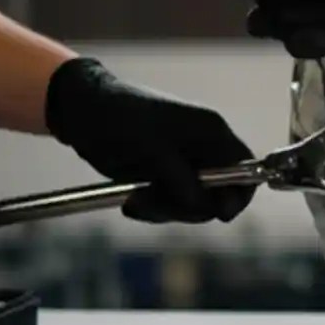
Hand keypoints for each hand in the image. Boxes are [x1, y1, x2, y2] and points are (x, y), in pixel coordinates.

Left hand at [45, 58, 255, 223]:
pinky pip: (171, 204)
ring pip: (193, 203)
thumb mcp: (151, 148)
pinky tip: (131, 202)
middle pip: (218, 193)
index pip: (244, 167)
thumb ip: (181, 178)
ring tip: (135, 202)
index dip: (238, 193)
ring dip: (166, 210)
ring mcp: (184, 164)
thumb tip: (205, 206)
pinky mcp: (165, 177)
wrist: (81, 111)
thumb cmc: (119, 118)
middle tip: (155, 205)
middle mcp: (203, 149)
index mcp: (210, 131)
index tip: (220, 213)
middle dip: (189, 207)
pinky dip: (153, 208)